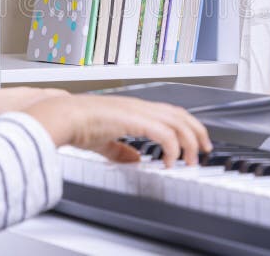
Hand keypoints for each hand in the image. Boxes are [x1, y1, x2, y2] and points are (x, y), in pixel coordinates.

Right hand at [24, 95, 212, 166]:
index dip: (186, 126)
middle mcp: (140, 107)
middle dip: (197, 132)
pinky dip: (172, 148)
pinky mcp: (134, 119)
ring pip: (177, 122)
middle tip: (205, 150)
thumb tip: (134, 160)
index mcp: (134, 109)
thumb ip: (120, 150)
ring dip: (189, 142)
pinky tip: (169, 162)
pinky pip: (164, 134)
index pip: (170, 113)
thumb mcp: (103, 141)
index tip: (194, 143)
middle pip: (180, 114)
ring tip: (192, 160)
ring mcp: (138, 111)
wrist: (63, 116)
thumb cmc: (77, 125)